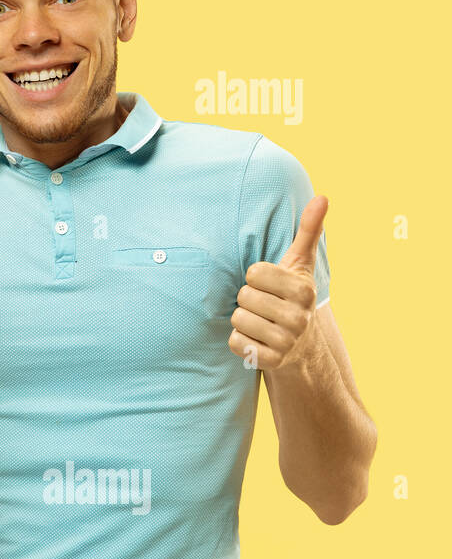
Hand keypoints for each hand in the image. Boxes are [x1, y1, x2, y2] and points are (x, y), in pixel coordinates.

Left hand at [229, 195, 327, 370]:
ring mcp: (286, 341)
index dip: (255, 278)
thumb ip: (308, 230)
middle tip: (264, 306)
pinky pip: (235, 343)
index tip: (269, 286)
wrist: (301, 346)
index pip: (252, 273)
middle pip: (243, 296)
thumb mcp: (299, 264)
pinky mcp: (271, 361)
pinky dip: (239, 341)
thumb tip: (322, 196)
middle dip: (248, 300)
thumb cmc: (292, 296)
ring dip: (242, 320)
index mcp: (302, 289)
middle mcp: (297, 316)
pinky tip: (256, 339)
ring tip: (260, 322)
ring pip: (237, 319)